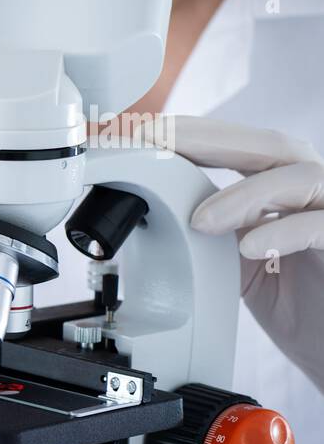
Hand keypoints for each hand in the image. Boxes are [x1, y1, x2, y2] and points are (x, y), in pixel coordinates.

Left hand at [142, 114, 323, 390]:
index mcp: (286, 189)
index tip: (138, 136)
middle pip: (268, 145)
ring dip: (242, 195)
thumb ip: (210, 237)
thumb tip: (149, 218)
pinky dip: (285, 231)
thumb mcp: (240, 266)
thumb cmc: (303, 307)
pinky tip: (251, 247)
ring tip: (200, 221)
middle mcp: (316, 191)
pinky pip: (323, 226)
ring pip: (299, 177)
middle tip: (153, 143)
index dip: (189, 136)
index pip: (239, 147)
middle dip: (205, 139)